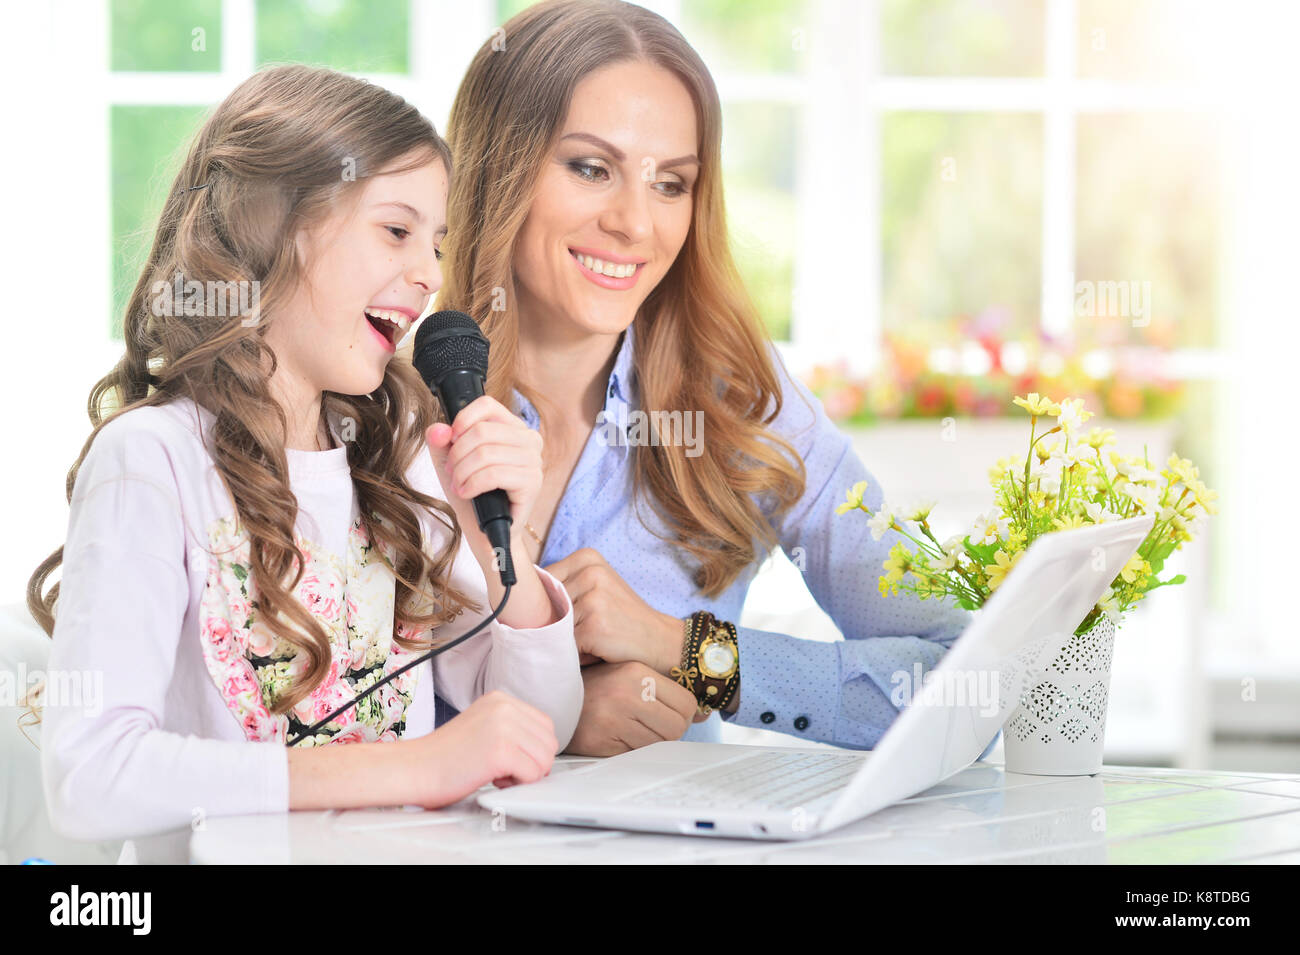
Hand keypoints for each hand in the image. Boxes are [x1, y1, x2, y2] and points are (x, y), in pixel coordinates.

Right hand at [411, 690, 557, 806]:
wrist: (413, 770)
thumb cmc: (443, 758)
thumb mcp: (482, 727)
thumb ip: (511, 727)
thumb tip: (545, 748)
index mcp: (500, 699)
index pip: (545, 726)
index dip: (531, 750)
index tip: (507, 759)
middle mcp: (504, 707)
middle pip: (549, 743)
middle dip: (531, 764)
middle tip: (500, 769)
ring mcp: (503, 726)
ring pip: (545, 760)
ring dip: (524, 775)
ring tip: (494, 772)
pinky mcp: (501, 750)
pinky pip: (534, 775)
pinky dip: (516, 785)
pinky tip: (491, 779)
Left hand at [425, 395, 542, 559]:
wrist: (485, 531)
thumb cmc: (473, 493)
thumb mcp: (450, 462)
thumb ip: (440, 441)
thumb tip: (438, 430)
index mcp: (513, 427)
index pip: (486, 405)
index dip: (461, 421)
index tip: (451, 441)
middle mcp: (529, 439)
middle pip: (481, 431)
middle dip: (457, 454)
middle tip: (452, 471)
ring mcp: (534, 460)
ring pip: (485, 453)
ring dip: (462, 472)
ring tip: (459, 484)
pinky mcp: (532, 482)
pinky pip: (494, 474)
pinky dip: (472, 484)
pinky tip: (467, 492)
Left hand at [545, 548, 683, 674]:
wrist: (657, 638)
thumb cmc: (621, 615)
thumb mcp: (597, 585)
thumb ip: (565, 583)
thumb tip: (518, 595)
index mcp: (588, 557)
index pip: (542, 578)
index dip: (541, 601)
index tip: (554, 612)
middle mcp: (590, 573)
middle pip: (545, 602)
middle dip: (553, 620)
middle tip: (577, 629)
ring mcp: (593, 598)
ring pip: (553, 623)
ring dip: (563, 637)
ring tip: (589, 638)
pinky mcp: (594, 626)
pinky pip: (564, 642)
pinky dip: (574, 652)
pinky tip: (594, 649)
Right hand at [565, 661, 698, 755]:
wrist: (552, 698)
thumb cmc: (594, 687)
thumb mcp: (628, 676)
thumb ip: (663, 690)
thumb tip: (705, 713)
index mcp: (637, 672)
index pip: (686, 703)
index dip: (682, 715)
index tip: (669, 716)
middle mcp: (628, 692)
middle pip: (677, 727)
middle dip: (668, 732)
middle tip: (650, 727)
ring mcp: (615, 717)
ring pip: (659, 744)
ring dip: (648, 743)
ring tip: (629, 729)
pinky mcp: (602, 740)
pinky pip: (635, 755)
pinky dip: (630, 751)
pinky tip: (615, 737)